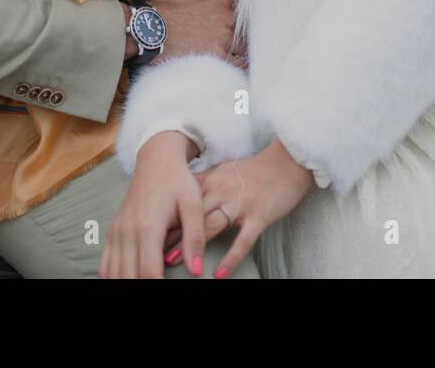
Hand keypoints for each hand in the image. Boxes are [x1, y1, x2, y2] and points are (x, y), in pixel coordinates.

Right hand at [100, 131, 205, 278]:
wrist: (156, 161)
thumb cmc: (178, 182)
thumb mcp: (193, 205)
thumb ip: (195, 238)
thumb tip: (196, 271)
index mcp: (148, 226)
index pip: (149, 272)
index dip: (158, 287)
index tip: (170, 290)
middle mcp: (127, 231)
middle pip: (128, 276)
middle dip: (141, 288)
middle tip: (159, 288)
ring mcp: (117, 232)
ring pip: (113, 273)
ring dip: (126, 282)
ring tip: (144, 284)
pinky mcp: (113, 231)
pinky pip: (105, 264)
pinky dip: (112, 276)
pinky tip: (126, 278)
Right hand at [146, 0, 247, 71]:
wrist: (151, 29)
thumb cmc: (165, 6)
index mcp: (221, 1)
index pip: (240, 7)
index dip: (236, 14)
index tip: (233, 19)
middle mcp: (226, 20)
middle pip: (243, 28)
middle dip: (239, 32)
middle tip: (235, 37)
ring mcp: (223, 40)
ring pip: (243, 47)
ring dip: (240, 49)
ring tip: (236, 53)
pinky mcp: (216, 58)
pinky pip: (237, 64)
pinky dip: (241, 66)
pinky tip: (241, 67)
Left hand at [164, 139, 314, 278]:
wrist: (287, 162)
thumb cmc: (255, 170)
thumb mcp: (224, 173)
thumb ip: (204, 186)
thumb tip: (181, 202)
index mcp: (211, 181)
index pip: (182, 202)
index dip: (165, 220)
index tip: (148, 234)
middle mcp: (221, 191)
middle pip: (191, 216)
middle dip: (171, 235)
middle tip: (154, 253)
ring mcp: (240, 204)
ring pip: (211, 227)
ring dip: (192, 245)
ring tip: (175, 263)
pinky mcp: (258, 216)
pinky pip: (242, 240)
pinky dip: (231, 258)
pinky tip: (220, 273)